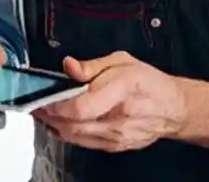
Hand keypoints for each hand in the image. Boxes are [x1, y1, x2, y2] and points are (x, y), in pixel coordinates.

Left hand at [32, 52, 185, 152]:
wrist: (172, 109)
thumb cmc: (148, 82)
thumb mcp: (122, 61)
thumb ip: (91, 65)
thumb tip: (67, 65)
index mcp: (123, 89)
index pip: (80, 106)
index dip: (56, 105)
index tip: (42, 96)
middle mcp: (120, 117)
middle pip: (73, 124)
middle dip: (49, 115)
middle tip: (35, 103)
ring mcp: (117, 136)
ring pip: (75, 136)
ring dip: (55, 124)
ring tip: (44, 111)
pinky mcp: (114, 146)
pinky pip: (83, 143)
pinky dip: (66, 133)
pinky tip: (60, 122)